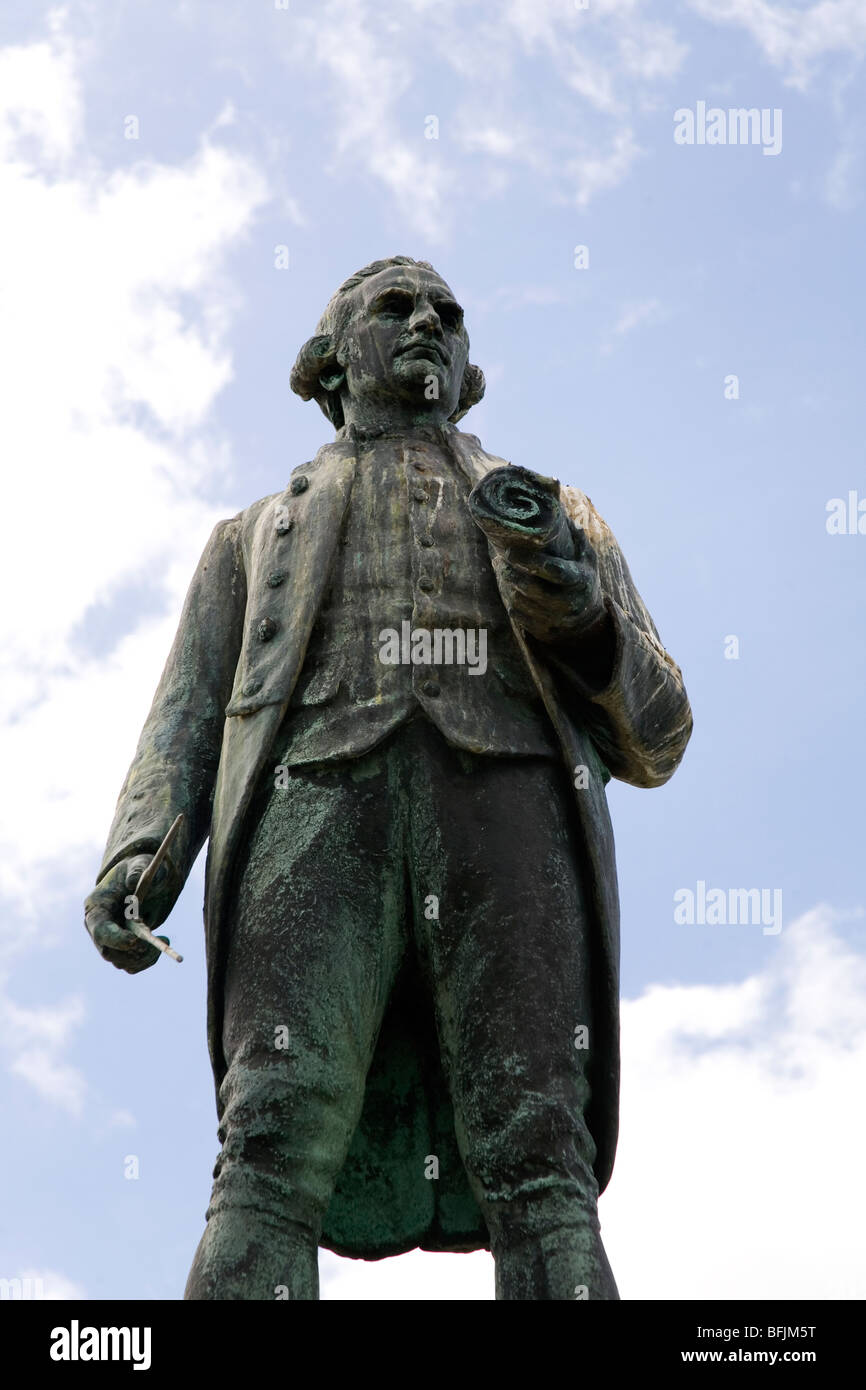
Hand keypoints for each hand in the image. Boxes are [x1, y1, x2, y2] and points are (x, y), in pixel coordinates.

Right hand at [84, 855, 172, 973]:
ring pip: (121, 962)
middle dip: (133, 952)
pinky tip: (163, 945)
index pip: (99, 930)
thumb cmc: (135, 871)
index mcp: (96, 907)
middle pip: (109, 952)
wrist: (137, 881)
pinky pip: (131, 963)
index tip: (135, 940)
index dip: (115, 938)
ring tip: (165, 940)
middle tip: (157, 943)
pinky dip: (147, 960)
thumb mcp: (138, 864)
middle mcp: (97, 928)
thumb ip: (136, 870)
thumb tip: (133, 881)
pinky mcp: (119, 948)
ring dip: (144, 957)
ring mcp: (107, 940)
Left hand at [495, 519, 604, 643]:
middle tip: (501, 560)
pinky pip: (517, 615)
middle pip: (530, 588)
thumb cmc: (583, 580)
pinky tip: (511, 589)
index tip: (509, 550)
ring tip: (503, 571)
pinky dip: (511, 601)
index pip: (553, 570)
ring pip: (520, 601)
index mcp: (579, 580)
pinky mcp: (542, 631)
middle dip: (511, 573)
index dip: (529, 560)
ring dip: (508, 585)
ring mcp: (555, 619)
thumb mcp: (588, 559)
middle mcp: (568, 603)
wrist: (588, 623)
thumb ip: (577, 538)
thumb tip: (559, 511)